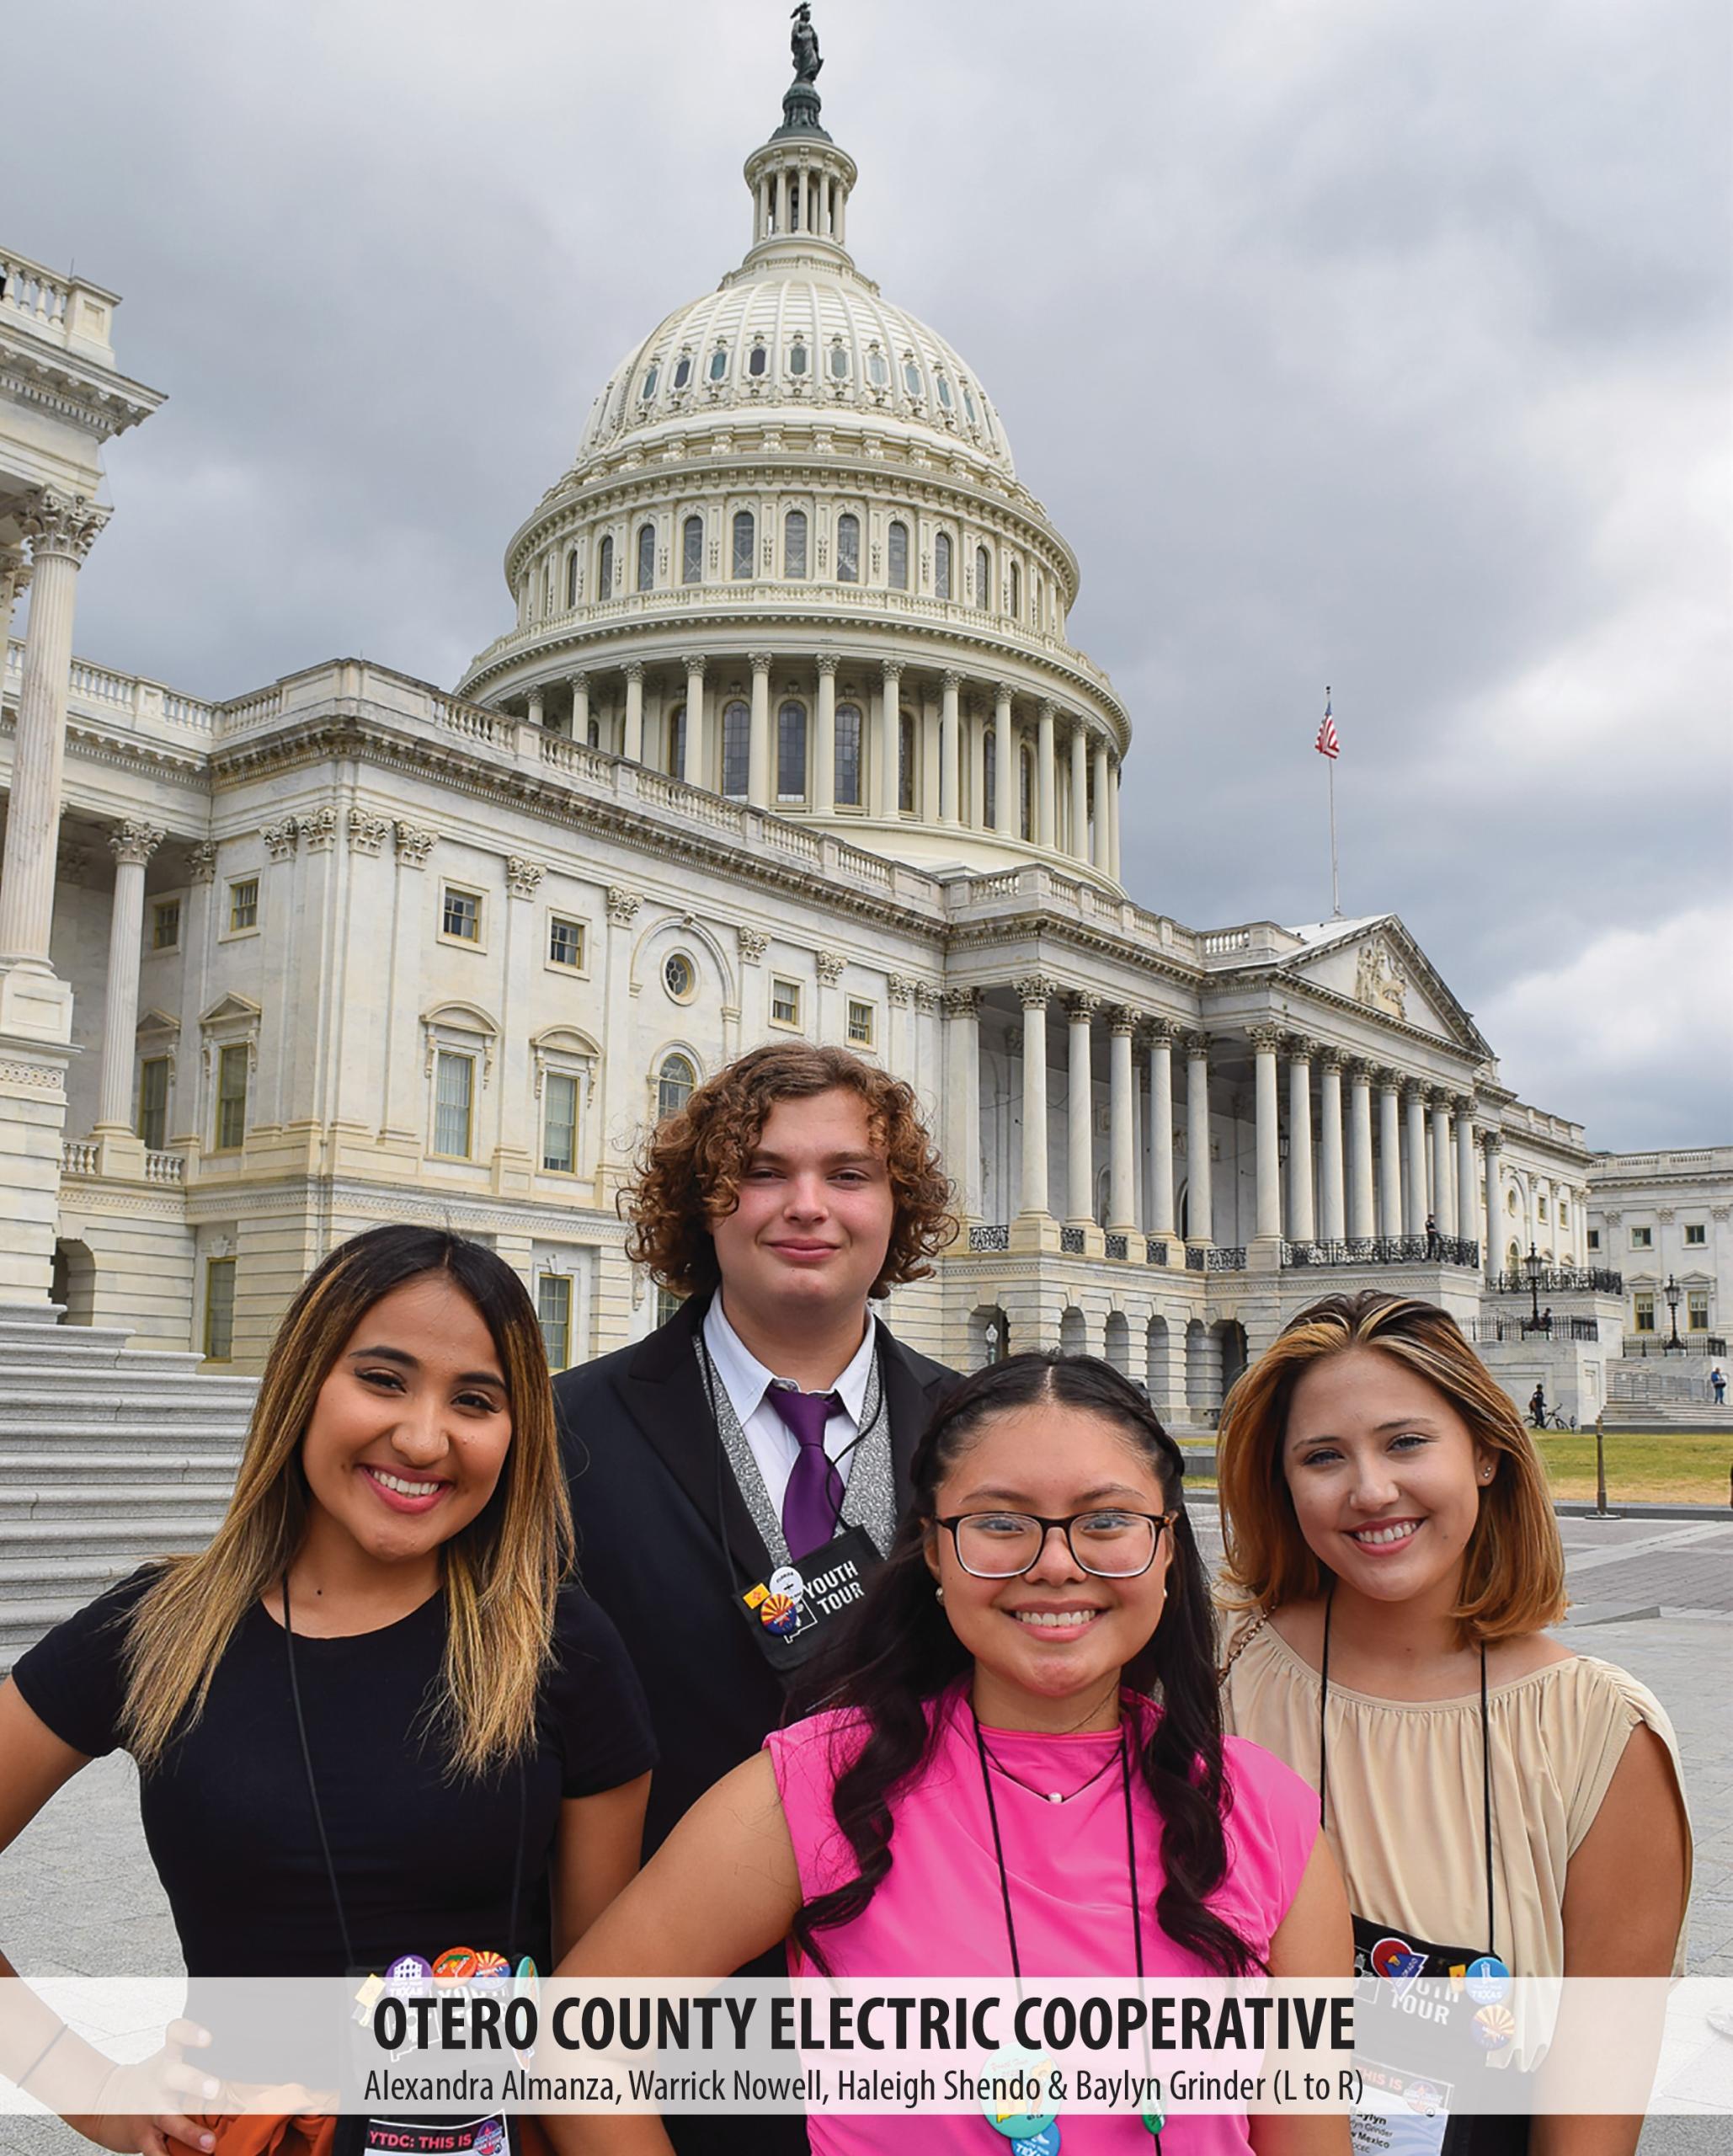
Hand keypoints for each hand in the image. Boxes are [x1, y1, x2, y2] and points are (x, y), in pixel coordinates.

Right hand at [65, 2019, 221, 2155]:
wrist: (106, 2103)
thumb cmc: (154, 2080)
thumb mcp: (170, 2060)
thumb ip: (199, 2059)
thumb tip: (245, 2061)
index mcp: (169, 2057)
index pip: (177, 2034)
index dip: (191, 2033)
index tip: (208, 2038)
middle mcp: (160, 2081)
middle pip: (176, 2076)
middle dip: (195, 2082)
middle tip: (215, 2089)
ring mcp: (149, 2110)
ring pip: (169, 2120)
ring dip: (190, 2133)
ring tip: (210, 2143)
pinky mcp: (143, 2137)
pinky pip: (157, 2153)